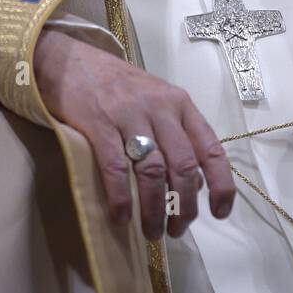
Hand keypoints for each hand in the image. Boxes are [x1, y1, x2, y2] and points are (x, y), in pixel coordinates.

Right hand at [33, 28, 235, 239]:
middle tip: (176, 231)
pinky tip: (120, 217)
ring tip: (152, 233)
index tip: (219, 213)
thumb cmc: (119, 87)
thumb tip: (195, 183)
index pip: (211, 149)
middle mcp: (161, 109)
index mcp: (181, 105)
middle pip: (183, 166)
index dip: (220, 185)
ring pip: (153, 172)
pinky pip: (116, 168)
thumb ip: (177, 136)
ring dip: (155, 210)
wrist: (72, 60)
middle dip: (184, 207)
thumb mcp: (157, 101)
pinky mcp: (99, 123)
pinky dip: (121, 198)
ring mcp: (130, 115)